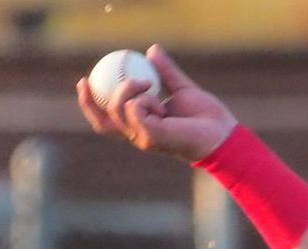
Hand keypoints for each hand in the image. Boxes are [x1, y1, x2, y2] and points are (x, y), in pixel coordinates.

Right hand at [76, 45, 236, 162]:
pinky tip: (159, 101)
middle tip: (86, 79)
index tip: (85, 80)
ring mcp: (144, 137)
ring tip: (147, 82)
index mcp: (143, 125)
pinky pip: (134, 110)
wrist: (223, 133)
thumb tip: (152, 50)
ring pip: (117, 110)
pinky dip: (142, 100)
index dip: (92, 103)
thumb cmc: (207, 117)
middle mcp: (140, 134)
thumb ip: (166, 72)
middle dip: (91, 101)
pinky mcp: (151, 137)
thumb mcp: (182, 89)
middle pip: (103, 120)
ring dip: (127, 90)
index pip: (109, 119)